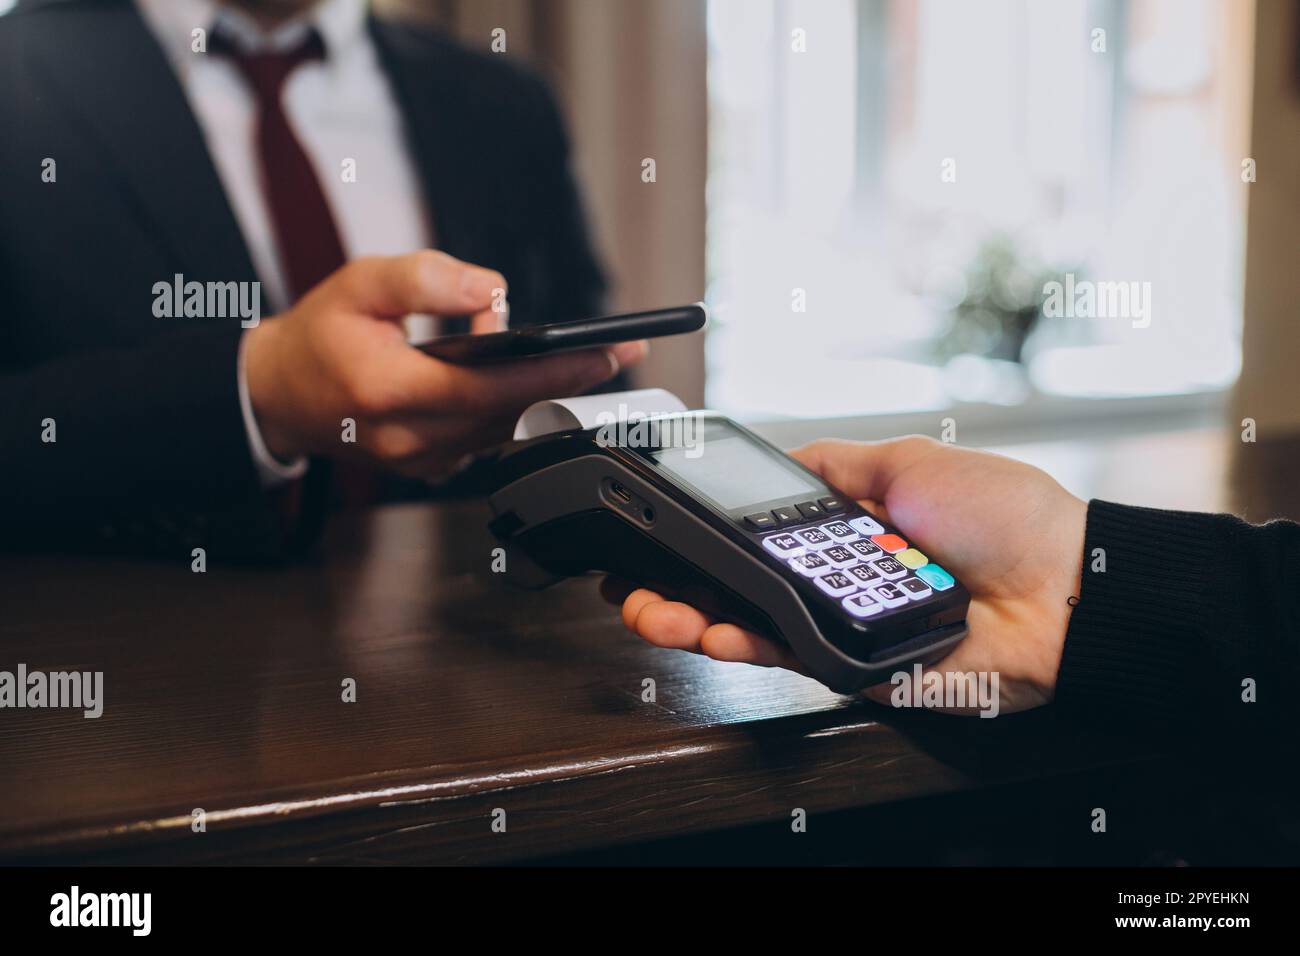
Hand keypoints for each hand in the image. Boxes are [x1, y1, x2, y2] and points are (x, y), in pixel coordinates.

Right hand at [244, 251, 644, 478]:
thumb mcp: (360, 283)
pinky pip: (487, 437)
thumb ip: (425, 279)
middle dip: (571, 381)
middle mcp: (410, 438)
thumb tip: (494, 292)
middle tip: (624, 351)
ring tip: (593, 357)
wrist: (280, 393)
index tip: (605, 353)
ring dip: (549, 394)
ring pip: (504, 428)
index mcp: (390, 392)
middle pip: (511, 412)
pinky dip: (516, 407)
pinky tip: (539, 379)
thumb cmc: (320, 335)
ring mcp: (421, 460)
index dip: (554, 373)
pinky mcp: (429, 465)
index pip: (491, 387)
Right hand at [614, 436, 1087, 713]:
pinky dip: (747, 645)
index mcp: (844, 530)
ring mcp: (840, 625)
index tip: (653, 532)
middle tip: (633, 583)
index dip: (699, 537)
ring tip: (654, 610)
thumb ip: (838, 464)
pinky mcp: (857, 669)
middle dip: (675, 584)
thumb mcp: (910, 460)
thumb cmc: (1003, 516)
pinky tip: (713, 629)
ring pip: (749, 627)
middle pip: (736, 586)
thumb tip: (781, 455)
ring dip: (691, 618)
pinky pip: (792, 658)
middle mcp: (833, 579)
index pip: (752, 535)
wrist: (1064, 586)